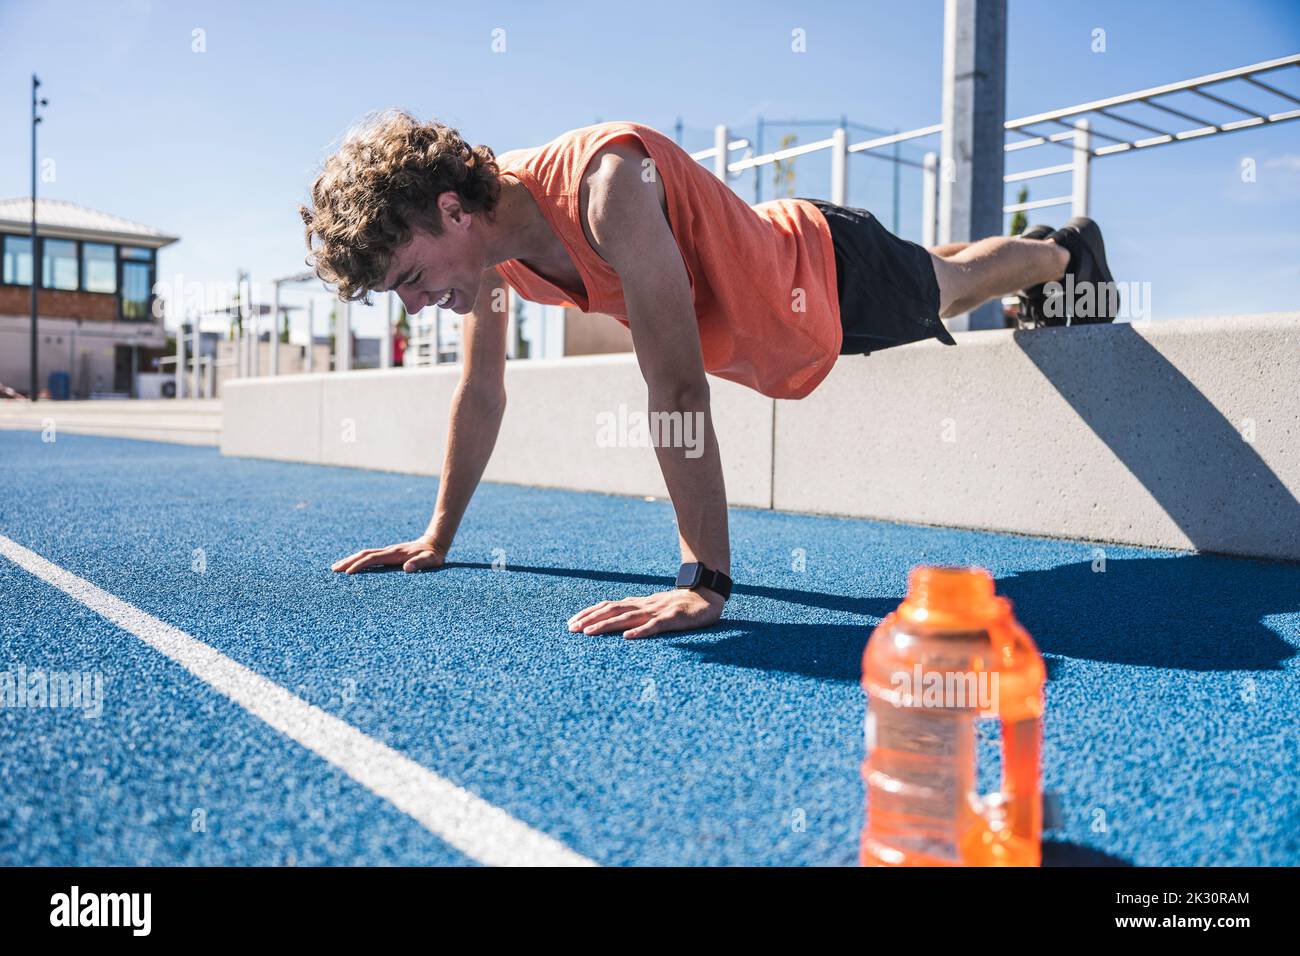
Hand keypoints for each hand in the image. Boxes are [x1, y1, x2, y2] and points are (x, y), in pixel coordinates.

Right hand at [331, 536, 444, 573]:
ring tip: (336, 567)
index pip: (373, 558)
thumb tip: (407, 568)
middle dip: (348, 562)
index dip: (360, 565)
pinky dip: (358, 560)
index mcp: (395, 554)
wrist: (435, 542)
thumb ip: (420, 563)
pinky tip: (353, 565)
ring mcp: (387, 551)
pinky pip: (370, 556)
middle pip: (364, 554)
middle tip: (333, 570)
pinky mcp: (388, 553)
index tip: (348, 573)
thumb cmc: (433, 555)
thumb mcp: (430, 560)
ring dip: (350, 560)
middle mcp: (388, 551)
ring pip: (365, 554)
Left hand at [567, 587, 723, 638]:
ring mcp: (657, 611)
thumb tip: (617, 625)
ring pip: (627, 618)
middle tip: (571, 629)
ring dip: (606, 625)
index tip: (571, 622)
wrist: (707, 596)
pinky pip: (654, 626)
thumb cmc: (680, 606)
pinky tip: (627, 638)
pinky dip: (640, 631)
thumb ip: (637, 615)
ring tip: (588, 632)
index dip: (589, 613)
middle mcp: (644, 606)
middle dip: (589, 619)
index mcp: (638, 604)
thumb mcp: (654, 609)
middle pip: (612, 610)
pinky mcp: (673, 619)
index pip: (608, 606)